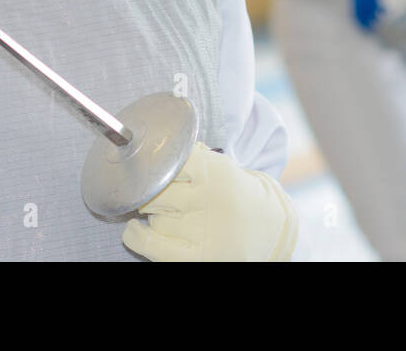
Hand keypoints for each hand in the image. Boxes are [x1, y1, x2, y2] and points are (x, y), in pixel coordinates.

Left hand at [121, 142, 297, 261]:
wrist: (270, 227)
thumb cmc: (235, 192)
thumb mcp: (221, 166)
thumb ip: (191, 157)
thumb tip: (152, 149)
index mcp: (214, 170)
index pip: (166, 162)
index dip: (152, 166)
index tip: (145, 167)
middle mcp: (207, 198)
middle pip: (155, 191)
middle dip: (150, 192)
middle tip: (154, 192)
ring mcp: (202, 229)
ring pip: (154, 218)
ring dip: (152, 216)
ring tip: (165, 214)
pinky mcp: (198, 255)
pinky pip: (152, 244)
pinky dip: (136, 236)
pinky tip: (134, 230)